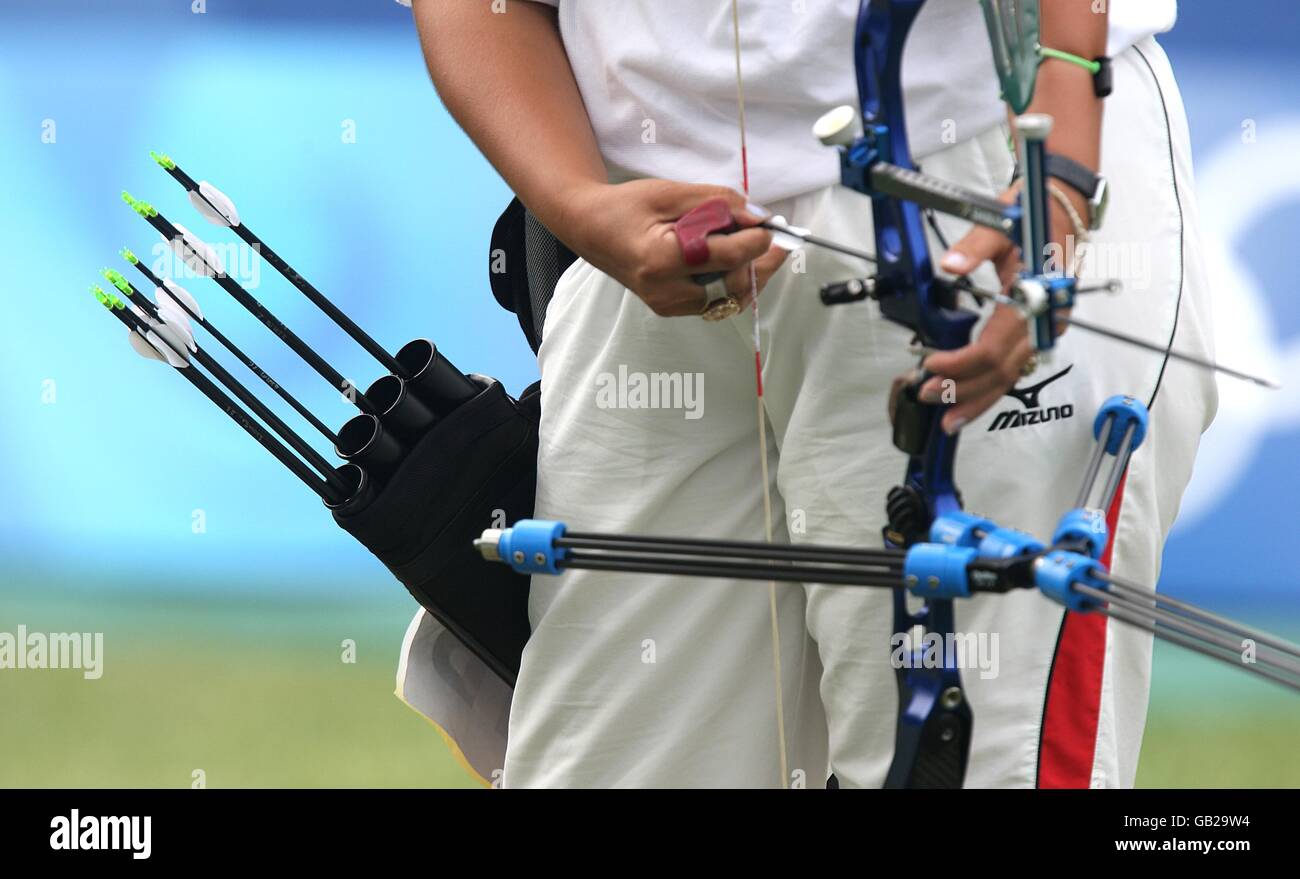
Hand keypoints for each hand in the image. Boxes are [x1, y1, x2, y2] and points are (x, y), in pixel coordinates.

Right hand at [561, 179, 787, 316]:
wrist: (591, 229)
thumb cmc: (626, 206)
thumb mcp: (672, 192)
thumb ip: (717, 203)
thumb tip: (757, 217)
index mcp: (662, 259)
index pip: (726, 257)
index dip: (756, 241)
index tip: (772, 226)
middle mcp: (665, 290)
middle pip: (733, 286)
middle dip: (761, 264)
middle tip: (777, 242)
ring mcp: (667, 304)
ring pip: (728, 300)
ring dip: (752, 277)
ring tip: (761, 251)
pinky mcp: (671, 309)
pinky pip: (715, 302)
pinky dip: (733, 283)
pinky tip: (739, 263)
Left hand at [917, 183, 1085, 432]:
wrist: (1063, 205)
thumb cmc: (1033, 214)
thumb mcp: (1000, 224)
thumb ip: (974, 247)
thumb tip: (949, 265)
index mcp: (1034, 298)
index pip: (993, 348)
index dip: (960, 364)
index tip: (929, 366)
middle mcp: (1045, 320)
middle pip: (1001, 370)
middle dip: (963, 389)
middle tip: (928, 398)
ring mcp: (1046, 328)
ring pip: (1011, 375)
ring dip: (978, 398)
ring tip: (949, 417)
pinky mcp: (1041, 330)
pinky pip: (1016, 366)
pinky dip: (992, 386)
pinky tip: (972, 400)